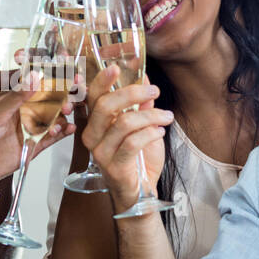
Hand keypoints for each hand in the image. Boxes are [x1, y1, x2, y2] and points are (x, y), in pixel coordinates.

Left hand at [0, 71, 74, 196]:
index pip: (36, 86)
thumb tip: (33, 78)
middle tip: (70, 96)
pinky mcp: (34, 146)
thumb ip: (17, 97)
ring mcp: (30, 129)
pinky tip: (69, 129)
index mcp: (13, 100)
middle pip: (49, 102)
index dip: (51, 81)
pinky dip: (62, 133)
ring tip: (66, 115)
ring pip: (53, 119)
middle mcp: (23, 113)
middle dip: (62, 98)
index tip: (65, 75)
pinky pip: (52, 137)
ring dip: (63, 115)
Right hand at [80, 65, 171, 211]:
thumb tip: (144, 78)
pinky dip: (150, 133)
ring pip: (124, 123)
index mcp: (95, 123)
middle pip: (106, 105)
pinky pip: (133, 142)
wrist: (140, 192)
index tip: (117, 66)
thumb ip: (141, 104)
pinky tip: (160, 132)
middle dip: (133, 93)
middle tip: (154, 91)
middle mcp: (92, 137)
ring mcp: (101, 153)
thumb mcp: (142, 126)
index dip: (102, 80)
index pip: (93, 97)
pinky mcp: (114, 167)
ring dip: (151, 116)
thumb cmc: (138, 158)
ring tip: (166, 117)